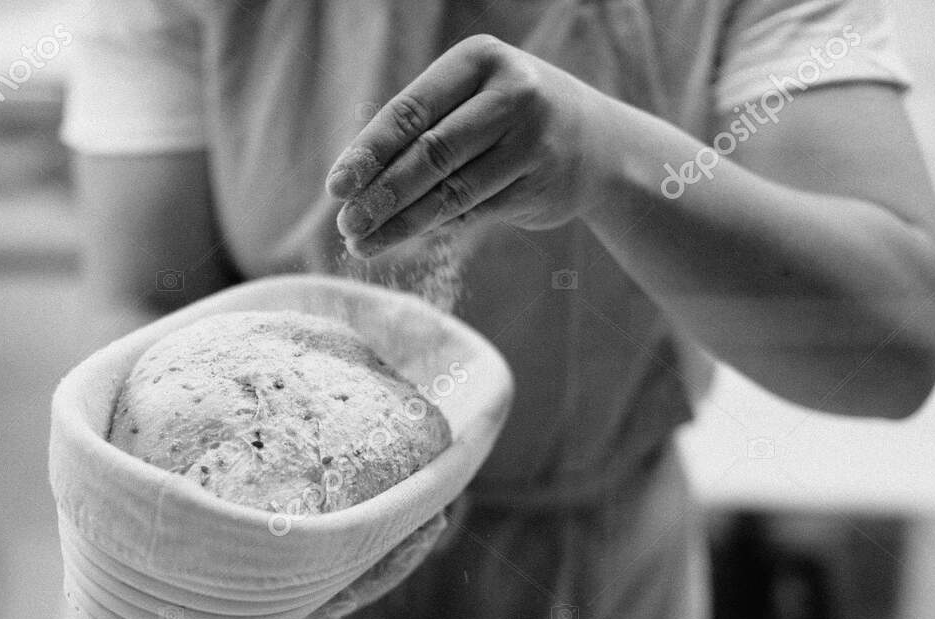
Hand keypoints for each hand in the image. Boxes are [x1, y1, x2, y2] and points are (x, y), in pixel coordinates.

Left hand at [326, 35, 615, 258]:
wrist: (599, 145)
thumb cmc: (510, 120)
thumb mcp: (471, 102)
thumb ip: (421, 132)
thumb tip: (353, 187)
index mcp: (479, 61)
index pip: (410, 110)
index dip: (368, 152)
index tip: (335, 187)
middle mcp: (511, 93)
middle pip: (430, 153)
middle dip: (381, 194)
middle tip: (346, 224)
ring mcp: (531, 139)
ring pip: (452, 190)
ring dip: (402, 222)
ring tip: (362, 242)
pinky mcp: (540, 182)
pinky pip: (474, 211)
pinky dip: (434, 228)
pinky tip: (404, 239)